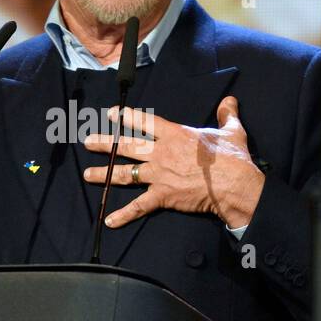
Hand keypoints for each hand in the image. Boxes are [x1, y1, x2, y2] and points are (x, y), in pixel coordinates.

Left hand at [82, 96, 264, 229]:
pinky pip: (139, 206)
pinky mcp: (162, 195)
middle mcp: (161, 153)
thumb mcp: (231, 131)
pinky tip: (109, 220)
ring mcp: (159, 174)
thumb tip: (231, 100)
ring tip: (87, 174)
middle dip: (105, 144)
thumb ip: (227, 114)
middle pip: (126, 146)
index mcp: (174, 134)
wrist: (233, 184)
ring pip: (125, 173)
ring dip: (105, 174)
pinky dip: (124, 214)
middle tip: (88, 142)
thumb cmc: (232, 157)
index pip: (145, 122)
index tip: (112, 113)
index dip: (127, 116)